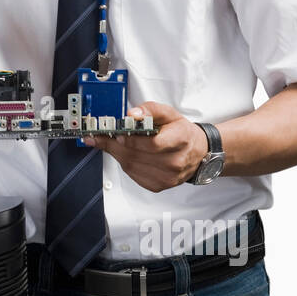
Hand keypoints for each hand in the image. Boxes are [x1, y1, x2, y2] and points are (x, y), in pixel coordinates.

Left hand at [82, 101, 209, 191]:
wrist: (196, 152)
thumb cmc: (181, 132)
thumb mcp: (169, 114)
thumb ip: (150, 110)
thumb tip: (132, 114)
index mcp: (181, 139)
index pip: (153, 143)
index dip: (132, 139)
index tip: (116, 133)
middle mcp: (175, 161)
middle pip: (137, 155)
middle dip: (115, 145)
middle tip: (100, 136)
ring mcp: (167, 176)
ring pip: (131, 166)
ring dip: (117, 153)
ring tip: (112, 142)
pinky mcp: (158, 185)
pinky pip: (133, 174)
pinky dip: (125, 163)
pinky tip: (126, 153)